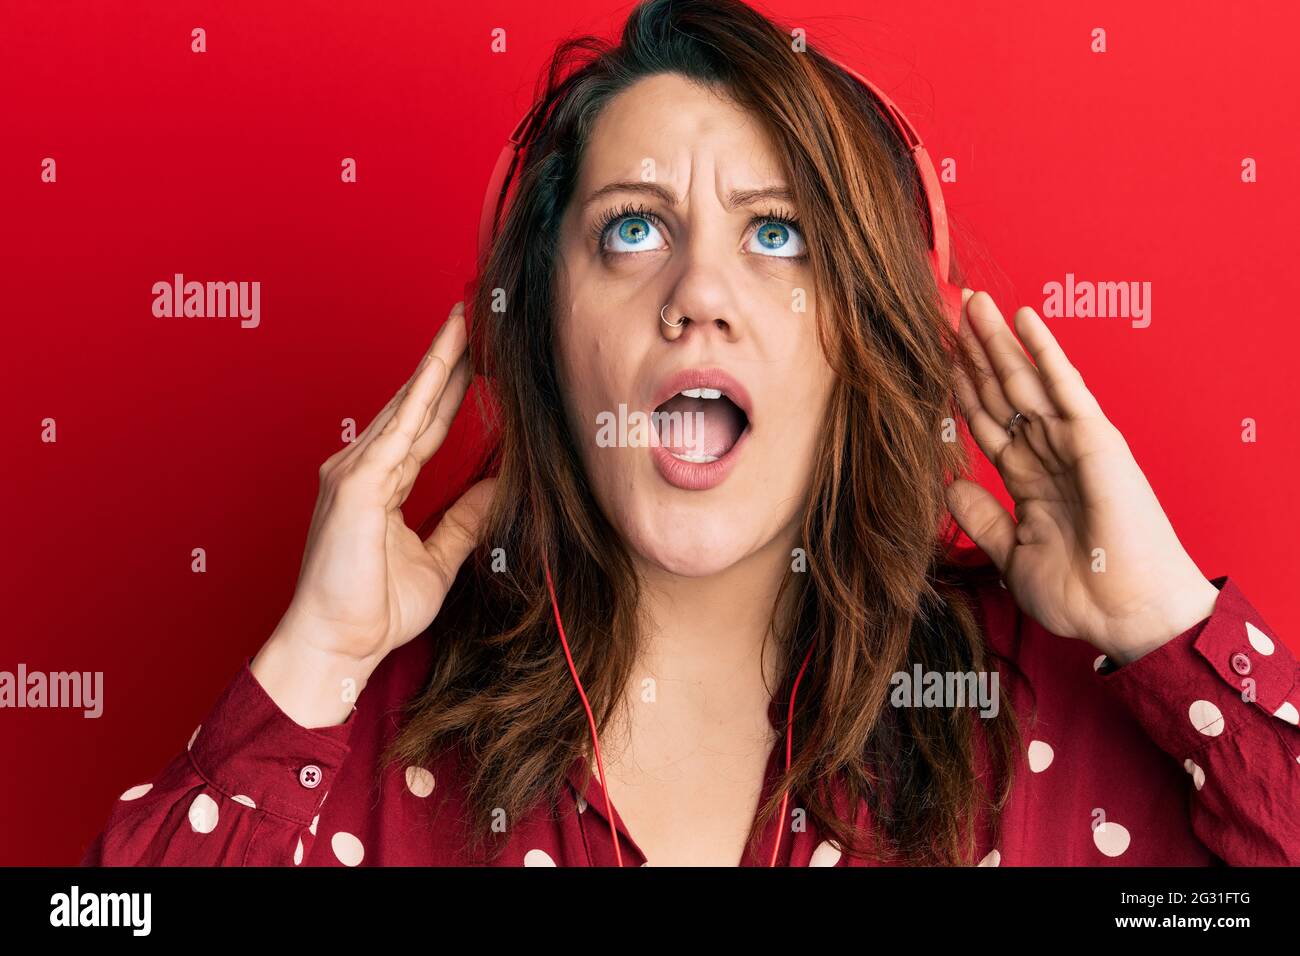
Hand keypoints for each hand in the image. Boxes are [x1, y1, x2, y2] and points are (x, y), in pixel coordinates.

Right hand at [252, 301, 496, 723]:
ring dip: (438, 360)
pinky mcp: (357, 484)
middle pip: (416, 401)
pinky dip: (425, 394)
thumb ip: (465, 519)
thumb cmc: (374, 610)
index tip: (480, 356)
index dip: (453, 387)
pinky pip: (400, 430)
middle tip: (475, 314)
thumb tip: (499, 487)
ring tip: (466, 320)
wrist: (337, 648)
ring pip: (408, 403)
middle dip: (447, 358)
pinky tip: (446, 364)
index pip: (427, 423)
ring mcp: (356, 471)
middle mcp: (365, 466)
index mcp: (382, 482)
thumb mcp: (439, 557)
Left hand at [944, 290, 1219, 665]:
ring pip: (1024, 380)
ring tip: (973, 303)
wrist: (1126, 614)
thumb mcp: (1013, 553)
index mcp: (1030, 480)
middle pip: (1001, 392)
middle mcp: (1049, 453)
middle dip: (974, 354)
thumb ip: (982, 517)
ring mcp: (1072, 442)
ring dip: (997, 341)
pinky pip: (1064, 386)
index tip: (935, 361)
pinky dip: (1044, 350)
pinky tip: (1024, 318)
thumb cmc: (1082, 592)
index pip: (987, 423)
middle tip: (949, 312)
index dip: (961, 390)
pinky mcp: (1094, 439)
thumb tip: (948, 486)